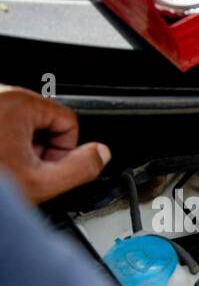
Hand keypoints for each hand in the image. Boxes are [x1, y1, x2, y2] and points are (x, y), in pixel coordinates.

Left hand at [0, 87, 111, 202]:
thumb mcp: (42, 183)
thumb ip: (82, 168)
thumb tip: (100, 154)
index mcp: (18, 102)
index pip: (67, 120)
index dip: (62, 150)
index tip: (42, 167)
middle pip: (41, 120)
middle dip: (36, 147)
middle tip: (19, 170)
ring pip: (17, 123)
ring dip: (15, 146)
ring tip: (0, 167)